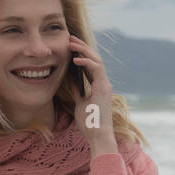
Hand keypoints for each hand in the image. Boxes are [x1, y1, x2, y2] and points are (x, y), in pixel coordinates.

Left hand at [68, 34, 116, 150]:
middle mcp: (104, 83)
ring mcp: (105, 85)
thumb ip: (78, 90)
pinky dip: (86, 62)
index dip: (81, 53)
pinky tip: (75, 59)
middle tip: (70, 38)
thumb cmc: (89, 123)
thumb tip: (70, 79)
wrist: (98, 135)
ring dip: (84, 50)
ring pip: (97, 60)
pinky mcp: (104, 88)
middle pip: (94, 59)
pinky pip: (97, 69)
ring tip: (71, 43)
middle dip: (82, 47)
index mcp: (99, 86)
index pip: (91, 64)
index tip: (70, 46)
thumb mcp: (80, 103)